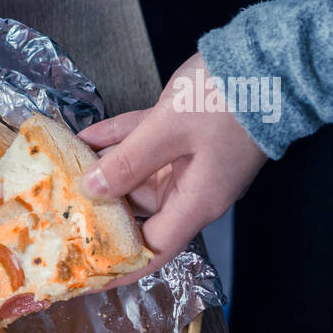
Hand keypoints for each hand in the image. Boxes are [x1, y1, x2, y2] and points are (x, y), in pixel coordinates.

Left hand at [77, 52, 268, 281]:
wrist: (274, 56)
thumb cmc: (229, 99)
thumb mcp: (169, 132)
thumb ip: (127, 162)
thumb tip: (92, 189)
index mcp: (196, 201)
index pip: (152, 250)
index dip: (119, 267)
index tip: (87, 276)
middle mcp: (193, 187)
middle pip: (137, 211)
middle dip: (98, 208)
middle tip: (58, 206)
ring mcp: (190, 159)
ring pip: (136, 173)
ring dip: (103, 168)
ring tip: (65, 165)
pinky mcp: (186, 131)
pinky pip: (144, 143)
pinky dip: (117, 140)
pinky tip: (86, 136)